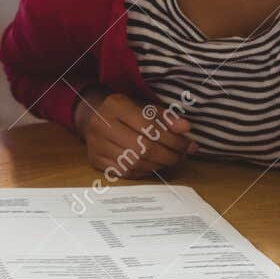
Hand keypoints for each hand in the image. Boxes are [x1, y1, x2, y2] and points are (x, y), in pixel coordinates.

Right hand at [73, 88, 196, 177]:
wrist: (91, 114)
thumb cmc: (124, 110)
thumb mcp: (143, 106)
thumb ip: (165, 117)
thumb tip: (186, 129)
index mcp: (116, 106)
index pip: (150, 127)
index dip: (173, 139)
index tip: (188, 144)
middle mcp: (102, 125)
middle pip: (143, 148)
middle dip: (168, 155)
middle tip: (181, 155)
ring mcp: (96, 144)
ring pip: (135, 162)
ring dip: (159, 165)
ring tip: (171, 160)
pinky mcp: (95, 160)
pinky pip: (125, 172)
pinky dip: (144, 171)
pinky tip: (154, 165)